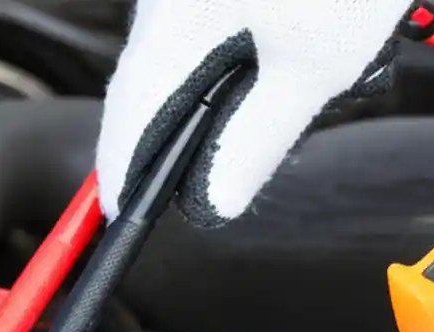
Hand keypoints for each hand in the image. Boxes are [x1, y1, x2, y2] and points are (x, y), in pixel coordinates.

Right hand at [96, 0, 417, 225]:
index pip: (130, 112)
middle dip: (171, 134)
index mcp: (178, 19)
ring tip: (261, 110)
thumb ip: (257, 138)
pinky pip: (211, 19)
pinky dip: (236, 53)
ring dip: (212, 92)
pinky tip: (281, 60)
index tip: (119, 211)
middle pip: (151, 79)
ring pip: (183, 48)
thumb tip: (215, 196)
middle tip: (194, 180)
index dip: (123, 171)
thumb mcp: (314, 68)